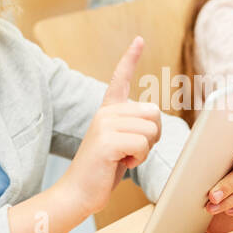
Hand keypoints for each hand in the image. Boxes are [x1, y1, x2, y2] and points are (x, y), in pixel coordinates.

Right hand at [60, 36, 162, 215]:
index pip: (120, 78)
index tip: (139, 40)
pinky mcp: (107, 140)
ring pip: (151, 129)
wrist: (77, 192)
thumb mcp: (121, 143)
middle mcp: (105, 113)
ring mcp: (105, 124)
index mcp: (108, 111)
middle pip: (153, 112)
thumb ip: (134, 126)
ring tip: (124, 157)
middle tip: (134, 150)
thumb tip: (154, 119)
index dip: (130, 58)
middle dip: (153, 135)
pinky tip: (122, 162)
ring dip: (146, 149)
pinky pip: (143, 143)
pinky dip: (140, 158)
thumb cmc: (102, 170)